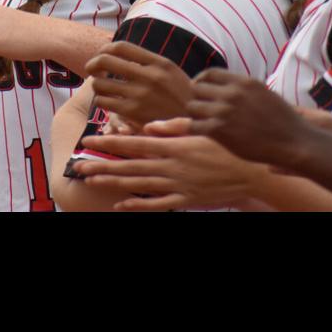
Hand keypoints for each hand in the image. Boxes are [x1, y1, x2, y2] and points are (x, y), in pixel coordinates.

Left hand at [74, 117, 270, 210]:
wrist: (252, 172)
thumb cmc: (229, 146)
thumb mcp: (203, 129)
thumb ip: (175, 126)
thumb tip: (149, 125)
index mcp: (174, 145)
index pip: (136, 143)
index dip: (111, 142)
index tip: (91, 140)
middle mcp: (171, 166)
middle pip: (130, 166)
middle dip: (103, 165)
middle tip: (79, 166)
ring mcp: (177, 185)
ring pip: (138, 184)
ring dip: (114, 182)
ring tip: (92, 181)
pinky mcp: (186, 199)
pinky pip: (157, 204)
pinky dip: (138, 205)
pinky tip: (121, 205)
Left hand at [85, 42, 194, 127]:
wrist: (194, 124)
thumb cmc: (181, 98)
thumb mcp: (171, 73)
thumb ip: (149, 63)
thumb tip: (119, 52)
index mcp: (159, 63)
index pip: (121, 47)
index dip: (105, 49)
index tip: (102, 55)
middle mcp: (149, 76)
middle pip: (104, 61)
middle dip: (93, 64)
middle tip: (92, 70)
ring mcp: (140, 95)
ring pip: (100, 84)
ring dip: (96, 85)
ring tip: (102, 88)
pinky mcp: (133, 113)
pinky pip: (103, 102)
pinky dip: (101, 101)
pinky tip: (108, 103)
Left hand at [187, 70, 314, 167]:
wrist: (292, 141)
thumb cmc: (282, 121)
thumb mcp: (264, 93)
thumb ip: (243, 89)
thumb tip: (226, 88)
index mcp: (243, 82)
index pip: (209, 74)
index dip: (201, 82)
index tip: (200, 91)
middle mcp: (232, 93)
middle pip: (197, 89)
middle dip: (198, 99)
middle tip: (204, 111)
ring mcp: (224, 111)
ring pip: (192, 107)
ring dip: (196, 115)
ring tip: (205, 123)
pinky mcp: (219, 130)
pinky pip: (194, 126)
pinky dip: (196, 130)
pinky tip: (205, 133)